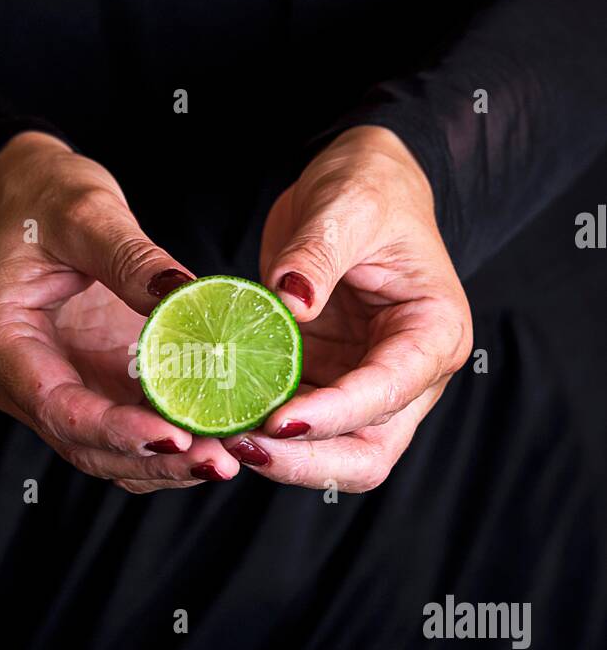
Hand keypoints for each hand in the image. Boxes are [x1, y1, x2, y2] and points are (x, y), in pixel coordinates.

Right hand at [0, 132, 241, 490]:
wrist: (30, 197)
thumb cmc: (43, 198)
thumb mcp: (86, 213)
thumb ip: (130, 257)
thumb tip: (182, 295)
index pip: (54, 404)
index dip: (114, 429)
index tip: (174, 434)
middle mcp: (19, 378)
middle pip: (81, 443)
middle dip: (150, 459)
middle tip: (217, 460)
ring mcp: (54, 388)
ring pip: (105, 452)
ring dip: (163, 465)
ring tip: (224, 459)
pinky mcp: (88, 386)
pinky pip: (124, 432)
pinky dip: (166, 444)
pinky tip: (215, 441)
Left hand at [224, 126, 472, 490]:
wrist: (355, 187)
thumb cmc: (369, 189)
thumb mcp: (348, 205)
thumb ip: (319, 253)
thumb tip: (292, 299)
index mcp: (434, 334)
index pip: (388, 392)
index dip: (334, 415)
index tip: (279, 421)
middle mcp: (409, 375)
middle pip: (369, 453)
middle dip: (307, 462)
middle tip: (243, 447)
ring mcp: (364, 386)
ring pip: (331, 455)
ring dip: (278, 457)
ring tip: (219, 436)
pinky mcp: (324, 384)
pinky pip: (294, 428)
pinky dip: (259, 432)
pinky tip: (215, 418)